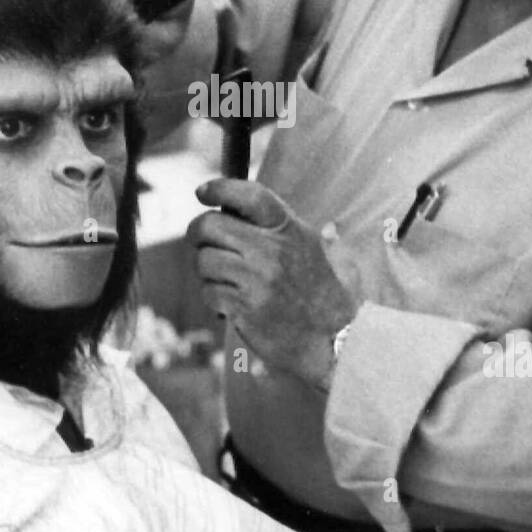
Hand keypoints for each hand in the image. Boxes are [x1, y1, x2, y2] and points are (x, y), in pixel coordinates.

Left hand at [187, 178, 356, 390]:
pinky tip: (230, 303)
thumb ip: (311, 234)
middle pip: (210, 225)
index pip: (248, 195)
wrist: (334, 343)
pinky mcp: (244, 307)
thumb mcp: (328, 255)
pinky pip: (209, 292)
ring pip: (203, 260)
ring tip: (222, 278)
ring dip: (205, 270)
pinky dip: (213, 298)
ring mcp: (257, 279)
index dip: (220, 188)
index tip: (202, 192)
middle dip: (197, 233)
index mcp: (290, 230)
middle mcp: (271, 250)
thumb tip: (311, 221)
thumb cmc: (330, 299)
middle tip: (201, 241)